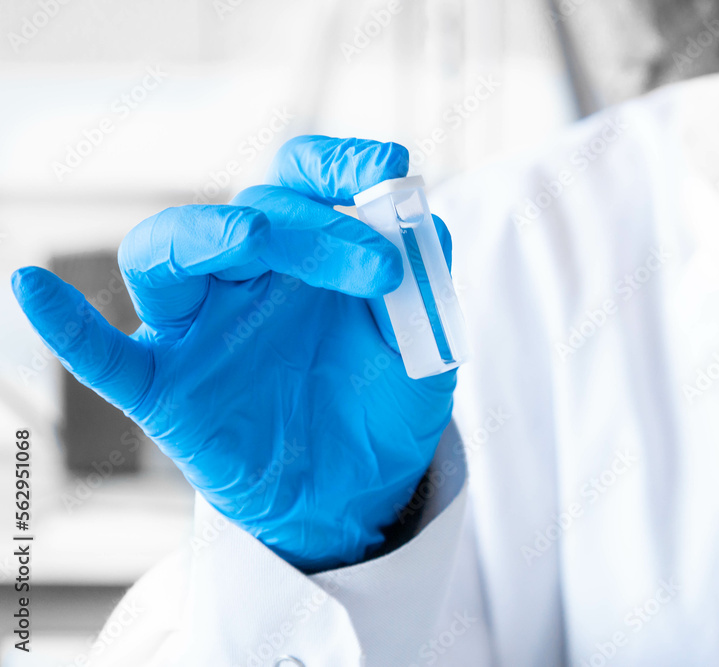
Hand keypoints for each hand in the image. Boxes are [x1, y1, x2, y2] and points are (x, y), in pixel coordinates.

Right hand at [11, 136, 456, 571]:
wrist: (356, 491)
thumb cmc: (381, 408)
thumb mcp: (419, 348)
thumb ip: (419, 289)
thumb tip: (423, 224)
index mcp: (306, 256)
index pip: (302, 179)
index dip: (340, 164)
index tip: (391, 172)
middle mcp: (244, 279)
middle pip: (253, 214)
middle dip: (317, 230)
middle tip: (382, 270)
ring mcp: (198, 331)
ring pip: (164, 254)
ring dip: (204, 236)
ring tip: (253, 240)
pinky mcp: (165, 388)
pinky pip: (103, 356)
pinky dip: (69, 327)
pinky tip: (32, 288)